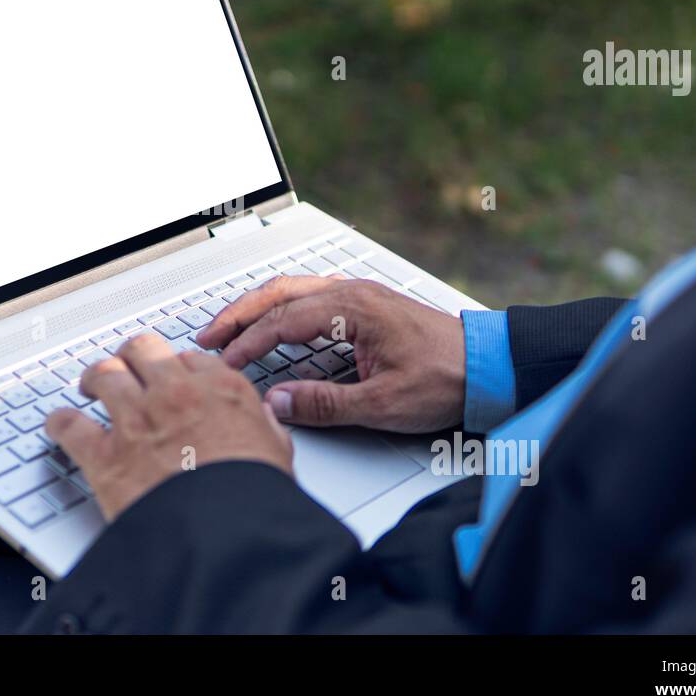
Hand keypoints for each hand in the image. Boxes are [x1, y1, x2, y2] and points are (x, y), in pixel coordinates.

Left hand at [44, 333, 292, 520]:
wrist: (227, 535)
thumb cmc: (254, 499)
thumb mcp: (276, 454)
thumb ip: (264, 429)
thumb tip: (262, 421)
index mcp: (220, 390)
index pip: (190, 358)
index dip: (176, 366)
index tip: (171, 376)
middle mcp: (174, 395)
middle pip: (142, 351)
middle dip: (132, 357)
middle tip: (127, 368)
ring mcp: (136, 421)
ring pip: (104, 375)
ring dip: (95, 378)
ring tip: (90, 385)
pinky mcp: (106, 457)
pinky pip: (70, 426)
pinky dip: (60, 423)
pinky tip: (57, 424)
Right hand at [195, 275, 465, 433]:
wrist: (489, 366)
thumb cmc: (447, 378)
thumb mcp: (383, 402)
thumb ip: (324, 404)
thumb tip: (278, 402)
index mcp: (352, 308)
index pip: (282, 321)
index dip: (247, 343)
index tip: (223, 363)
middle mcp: (351, 294)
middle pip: (278, 293)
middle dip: (238, 314)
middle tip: (206, 336)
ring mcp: (357, 296)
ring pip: (291, 290)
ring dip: (256, 308)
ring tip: (227, 328)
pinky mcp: (363, 306)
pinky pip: (307, 297)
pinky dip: (279, 308)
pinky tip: (270, 323)